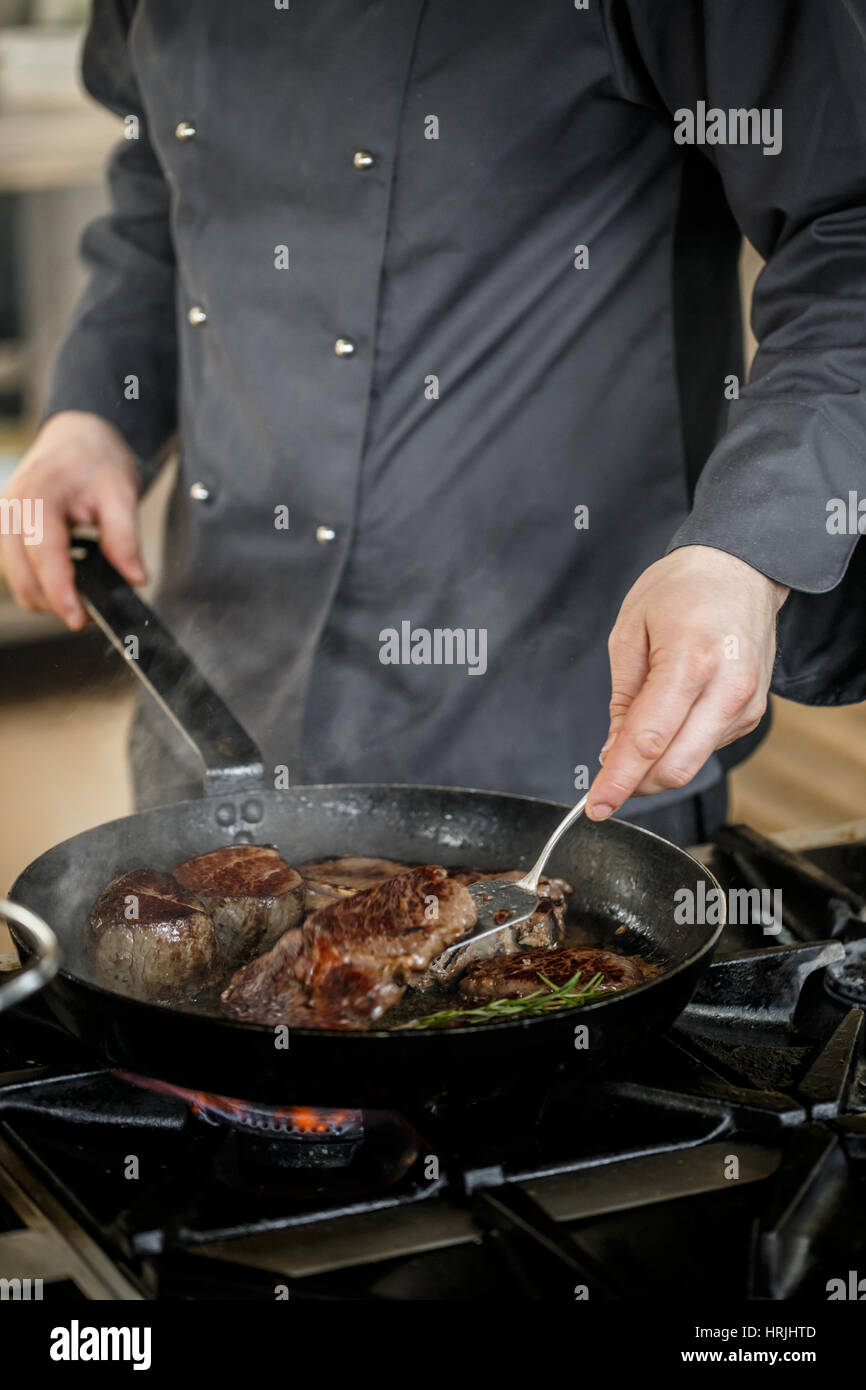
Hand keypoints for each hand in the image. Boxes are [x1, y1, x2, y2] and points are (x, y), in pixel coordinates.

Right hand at [0, 411, 145, 629]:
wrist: (76, 437)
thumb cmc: (96, 459)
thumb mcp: (122, 492)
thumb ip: (126, 537)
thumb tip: (135, 579)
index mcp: (37, 496)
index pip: (43, 556)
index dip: (61, 593)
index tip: (80, 619)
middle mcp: (10, 510)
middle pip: (23, 577)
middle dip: (56, 601)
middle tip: (93, 610)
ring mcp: (2, 522)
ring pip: (17, 581)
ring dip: (48, 594)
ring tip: (85, 590)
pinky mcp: (5, 533)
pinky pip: (18, 572)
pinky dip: (42, 583)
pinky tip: (68, 575)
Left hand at [586, 545, 788, 820]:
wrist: (740, 568)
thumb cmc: (682, 589)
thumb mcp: (630, 631)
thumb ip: (623, 698)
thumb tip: (614, 752)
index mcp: (690, 661)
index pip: (648, 741)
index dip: (618, 781)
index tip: (597, 806)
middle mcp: (726, 688)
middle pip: (676, 767)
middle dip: (636, 782)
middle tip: (608, 775)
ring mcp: (745, 704)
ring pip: (692, 764)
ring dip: (657, 766)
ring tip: (638, 732)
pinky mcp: (752, 712)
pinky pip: (706, 748)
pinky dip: (679, 747)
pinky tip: (670, 718)